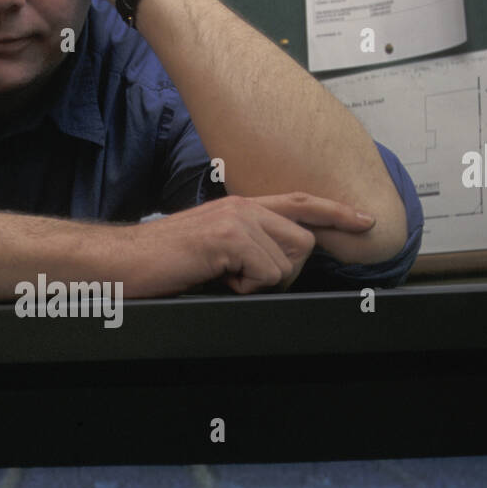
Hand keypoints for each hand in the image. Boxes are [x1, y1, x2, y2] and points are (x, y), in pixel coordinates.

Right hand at [122, 193, 376, 296]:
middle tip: (241, 278)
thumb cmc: (161, 262)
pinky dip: (244, 286)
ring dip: (260, 280)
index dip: (336, 213)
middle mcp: (243, 206)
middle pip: (303, 241)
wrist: (121, 261)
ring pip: (287, 260)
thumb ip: (245, 245)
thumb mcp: (211, 248)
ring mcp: (236, 219)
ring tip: (222, 276)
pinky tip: (215, 277)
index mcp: (240, 207)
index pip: (300, 202)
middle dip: (283, 271)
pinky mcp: (228, 237)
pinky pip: (266, 272)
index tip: (365, 222)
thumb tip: (275, 265)